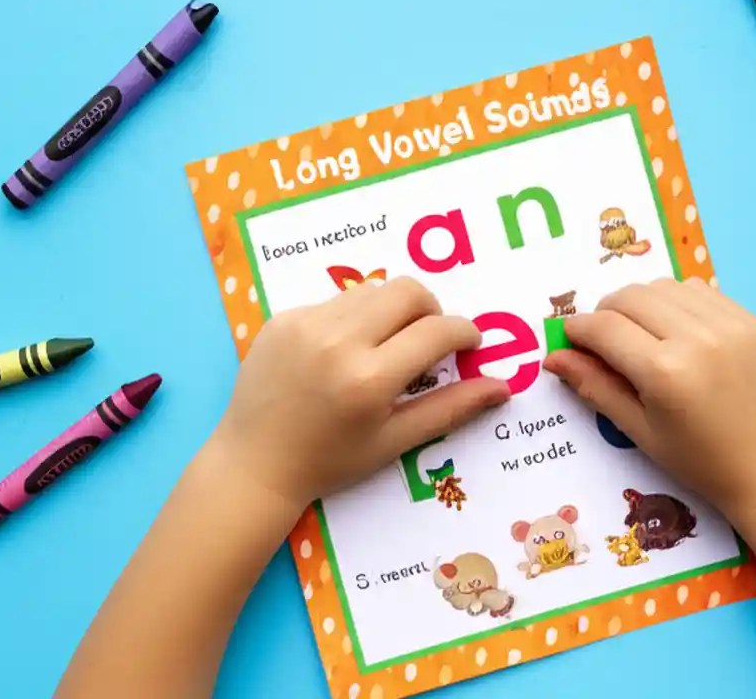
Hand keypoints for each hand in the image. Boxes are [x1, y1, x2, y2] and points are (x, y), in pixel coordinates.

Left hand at [210, 278, 510, 515]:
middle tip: (429, 340)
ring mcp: (306, 324)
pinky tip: (342, 353)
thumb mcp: (394, 441)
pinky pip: (335, 300)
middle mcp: (339, 341)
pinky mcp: (283, 318)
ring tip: (384, 347)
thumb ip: (451, 408)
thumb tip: (503, 387)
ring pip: (372, 291)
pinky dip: (352, 319)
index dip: (464, 333)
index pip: (437, 331)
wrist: (253, 464)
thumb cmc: (329, 461)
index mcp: (370, 379)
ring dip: (391, 311)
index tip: (468, 344)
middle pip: (408, 291)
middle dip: (431, 310)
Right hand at [543, 278, 755, 524]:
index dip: (577, 330)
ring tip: (642, 335)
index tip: (570, 340)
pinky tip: (678, 332)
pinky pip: (701, 291)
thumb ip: (596, 387)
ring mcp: (731, 323)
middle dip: (606, 313)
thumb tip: (552, 357)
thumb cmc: (702, 463)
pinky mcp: (753, 320)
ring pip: (664, 286)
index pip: (604, 327)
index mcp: (665, 371)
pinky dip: (677, 302)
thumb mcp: (640, 431)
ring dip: (641, 303)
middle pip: (630, 296)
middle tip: (604, 342)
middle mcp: (698, 337)